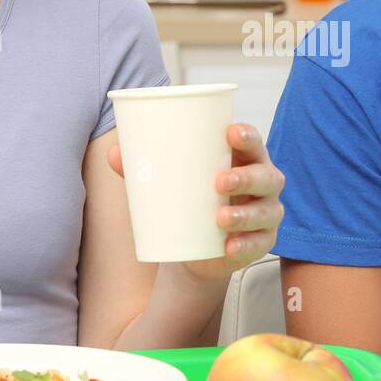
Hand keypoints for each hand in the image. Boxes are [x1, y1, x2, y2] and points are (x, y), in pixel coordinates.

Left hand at [106, 122, 284, 285]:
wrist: (197, 248)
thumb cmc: (190, 200)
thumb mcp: (170, 182)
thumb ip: (144, 168)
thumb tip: (114, 153)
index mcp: (243, 159)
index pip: (253, 141)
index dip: (247, 135)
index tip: (230, 132)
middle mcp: (262, 184)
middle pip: (266, 176)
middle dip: (247, 177)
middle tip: (219, 181)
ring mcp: (265, 214)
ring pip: (265, 211)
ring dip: (245, 214)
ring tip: (220, 217)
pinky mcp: (261, 242)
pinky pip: (260, 243)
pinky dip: (246, 245)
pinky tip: (230, 246)